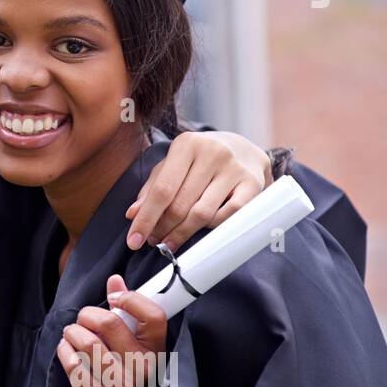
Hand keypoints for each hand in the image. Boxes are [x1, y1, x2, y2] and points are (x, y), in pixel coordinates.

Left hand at [56, 276, 167, 386]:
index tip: (115, 298)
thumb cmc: (121, 372)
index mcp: (155, 353)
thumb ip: (125, 312)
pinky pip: (70, 360)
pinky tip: (67, 351)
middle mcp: (141, 371)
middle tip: (83, 319)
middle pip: (109, 322)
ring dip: (72, 332)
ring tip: (72, 334)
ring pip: (86, 340)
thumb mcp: (131, 345)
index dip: (131, 299)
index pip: (153, 316)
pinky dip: (63, 350)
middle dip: (87, 314)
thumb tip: (114, 280)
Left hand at [125, 130, 269, 251]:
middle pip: (180, 204)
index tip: (133, 240)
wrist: (244, 148)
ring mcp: (235, 168)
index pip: (162, 189)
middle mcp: (213, 153)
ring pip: (203, 214)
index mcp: (187, 144)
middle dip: (162, 229)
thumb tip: (133, 215)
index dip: (146, 218)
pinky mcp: (254, 184)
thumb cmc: (199, 160)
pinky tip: (201, 231)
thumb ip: (151, 188)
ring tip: (170, 241)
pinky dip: (211, 228)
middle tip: (154, 241)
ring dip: (183, 234)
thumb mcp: (172, 165)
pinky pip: (228, 217)